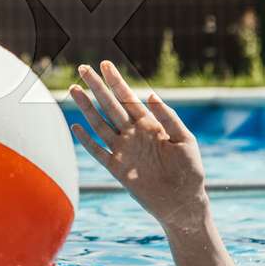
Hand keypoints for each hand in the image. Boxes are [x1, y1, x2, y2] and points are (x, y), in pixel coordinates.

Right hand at [70, 61, 208, 230]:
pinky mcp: (116, 168)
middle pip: (110, 106)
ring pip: (99, 124)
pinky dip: (86, 140)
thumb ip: (169, 118)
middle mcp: (133, 134)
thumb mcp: (185, 140)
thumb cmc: (190, 170)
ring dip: (86, 107)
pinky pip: (98, 151)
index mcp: (150, 124)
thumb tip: (151, 95)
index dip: (116, 81)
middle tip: (83, 69)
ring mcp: (123, 150)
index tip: (105, 64)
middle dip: (97, 87)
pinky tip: (76, 126)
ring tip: (74, 89)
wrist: (183, 201)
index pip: (129, 98)